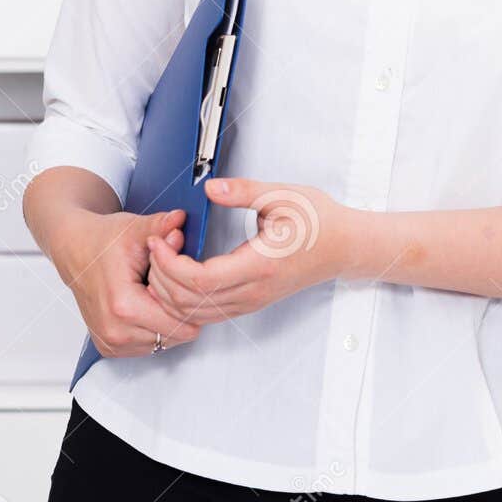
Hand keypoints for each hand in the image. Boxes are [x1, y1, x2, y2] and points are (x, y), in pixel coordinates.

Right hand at [54, 207, 204, 358]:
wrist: (75, 251)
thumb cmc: (103, 241)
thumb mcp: (135, 229)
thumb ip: (161, 227)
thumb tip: (180, 221)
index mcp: (124, 306)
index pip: (182, 322)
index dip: (192, 300)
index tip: (186, 281)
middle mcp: (115, 330)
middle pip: (176, 334)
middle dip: (183, 311)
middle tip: (173, 285)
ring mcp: (111, 342)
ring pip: (165, 342)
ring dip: (169, 321)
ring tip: (157, 293)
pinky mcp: (109, 347)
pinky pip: (148, 345)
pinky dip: (155, 328)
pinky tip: (147, 304)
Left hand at [144, 179, 355, 324]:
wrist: (344, 247)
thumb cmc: (319, 222)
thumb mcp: (283, 195)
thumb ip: (243, 191)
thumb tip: (210, 187)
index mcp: (260, 265)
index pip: (200, 280)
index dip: (170, 264)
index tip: (159, 240)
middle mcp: (254, 290)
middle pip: (191, 302)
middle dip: (162, 277)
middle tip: (157, 244)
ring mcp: (252, 300)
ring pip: (196, 313)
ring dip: (170, 291)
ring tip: (163, 258)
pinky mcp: (251, 302)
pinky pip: (208, 312)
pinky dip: (185, 299)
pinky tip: (178, 275)